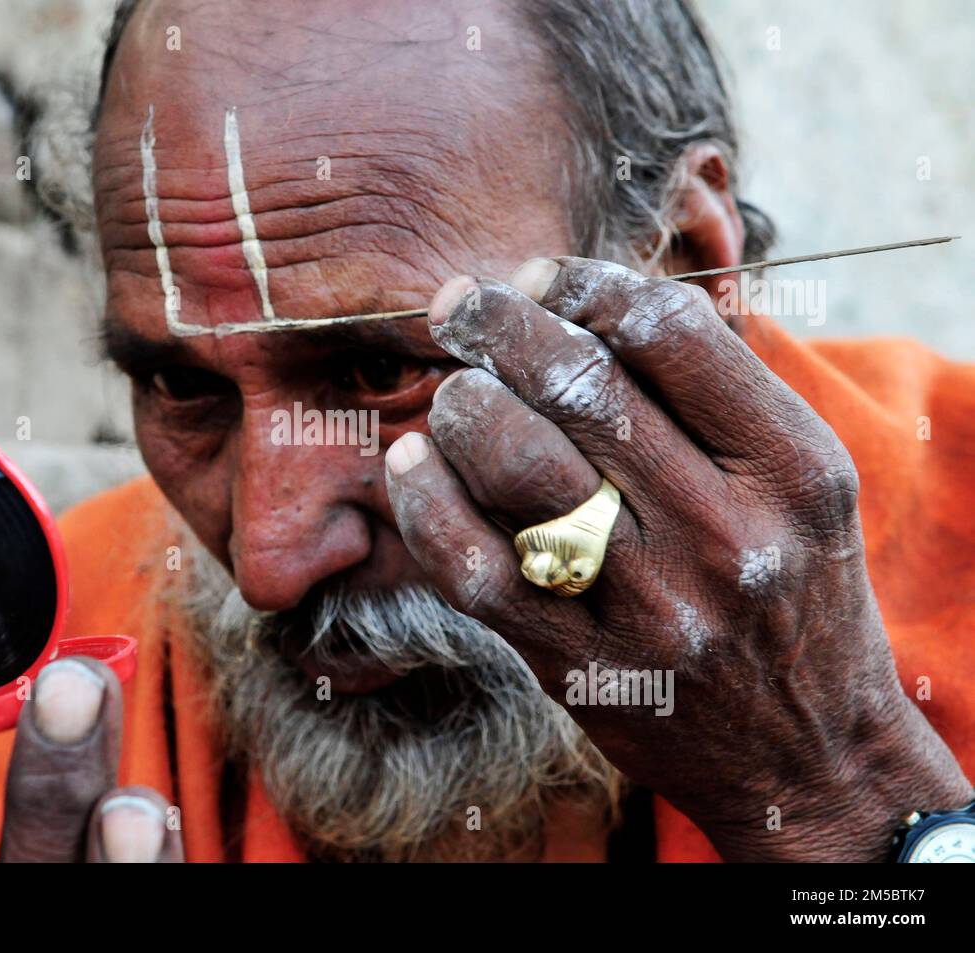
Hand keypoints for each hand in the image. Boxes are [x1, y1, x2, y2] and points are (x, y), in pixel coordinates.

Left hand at [385, 257, 972, 860]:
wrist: (806, 751)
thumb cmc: (791, 590)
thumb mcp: (795, 482)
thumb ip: (710, 393)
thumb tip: (578, 298)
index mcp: (791, 468)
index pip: (668, 330)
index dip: (583, 283)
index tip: (541, 278)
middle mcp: (725, 535)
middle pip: (581, 384)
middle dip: (498, 323)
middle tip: (460, 306)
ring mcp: (648, 608)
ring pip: (517, 464)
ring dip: (463, 406)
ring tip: (457, 394)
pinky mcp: (578, 666)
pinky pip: (472, 566)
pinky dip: (425, 502)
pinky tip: (414, 465)